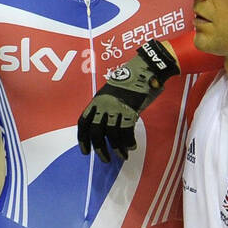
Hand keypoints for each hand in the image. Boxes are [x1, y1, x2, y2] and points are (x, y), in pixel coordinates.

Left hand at [78, 38, 179, 162]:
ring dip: (117, 149)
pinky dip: (128, 142)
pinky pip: (126, 132)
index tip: (85, 152)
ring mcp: (116, 107)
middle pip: (96, 132)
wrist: (144, 68)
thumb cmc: (130, 80)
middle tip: (105, 159)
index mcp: (96, 101)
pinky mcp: (130, 110)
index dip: (82, 139)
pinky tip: (132, 147)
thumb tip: (106, 127)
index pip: (83, 122)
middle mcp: (103, 105)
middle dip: (100, 149)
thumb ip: (106, 108)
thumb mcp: (111, 93)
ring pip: (112, 135)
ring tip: (122, 156)